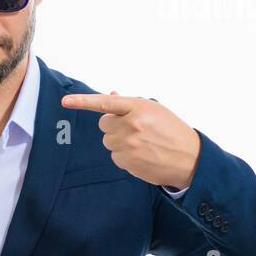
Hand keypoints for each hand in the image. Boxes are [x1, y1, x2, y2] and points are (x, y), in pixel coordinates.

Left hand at [60, 91, 199, 188]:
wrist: (190, 158)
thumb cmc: (171, 130)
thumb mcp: (155, 110)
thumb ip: (130, 104)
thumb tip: (109, 92)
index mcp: (139, 107)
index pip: (105, 102)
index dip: (83, 102)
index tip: (65, 101)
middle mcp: (131, 125)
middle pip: (104, 124)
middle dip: (114, 125)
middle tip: (134, 129)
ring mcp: (128, 145)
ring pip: (108, 141)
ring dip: (119, 141)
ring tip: (142, 143)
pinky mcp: (127, 162)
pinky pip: (115, 156)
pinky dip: (125, 155)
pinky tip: (142, 155)